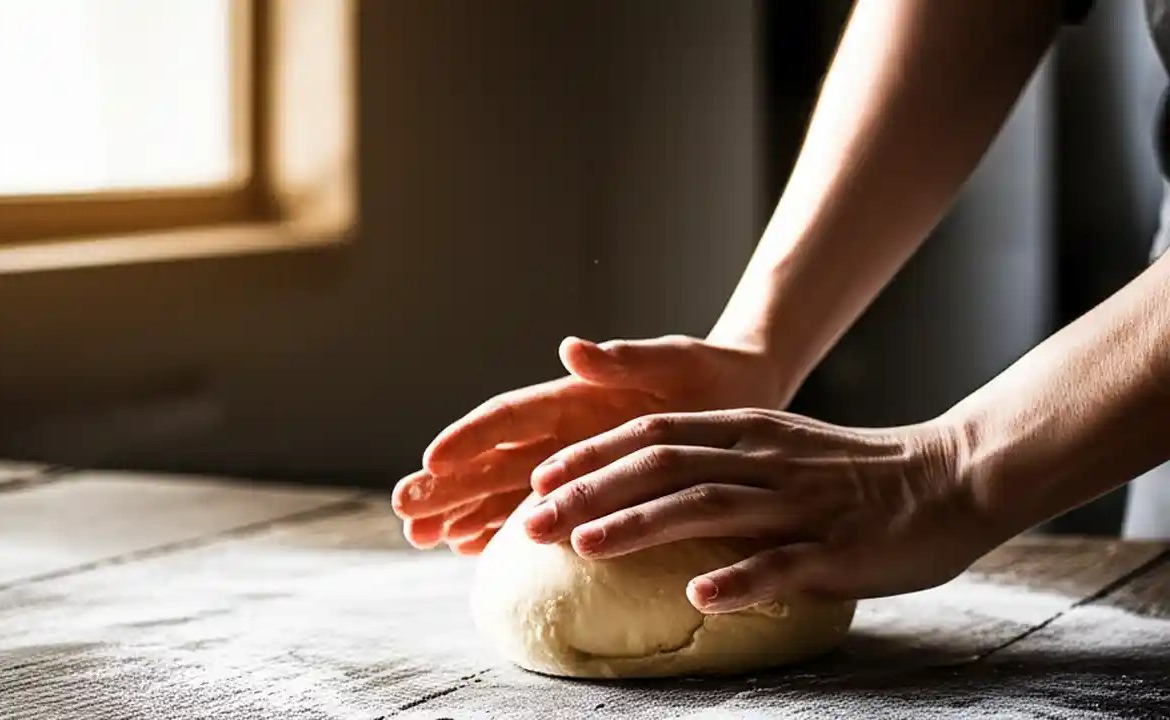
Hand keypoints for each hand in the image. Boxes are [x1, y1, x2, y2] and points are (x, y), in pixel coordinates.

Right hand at [391, 336, 787, 553]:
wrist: (739, 394)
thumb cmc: (708, 372)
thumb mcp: (672, 361)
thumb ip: (624, 359)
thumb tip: (573, 347)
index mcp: (574, 396)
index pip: (509, 416)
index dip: (469, 439)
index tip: (432, 460)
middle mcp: (562, 431)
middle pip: (492, 459)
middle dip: (448, 484)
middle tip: (404, 510)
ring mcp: (571, 463)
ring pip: (502, 490)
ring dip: (462, 512)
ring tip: (419, 536)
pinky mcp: (589, 490)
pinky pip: (534, 510)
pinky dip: (501, 529)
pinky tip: (467, 548)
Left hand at [521, 408, 999, 611]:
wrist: (951, 478)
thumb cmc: (854, 473)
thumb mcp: (778, 445)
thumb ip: (719, 456)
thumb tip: (648, 481)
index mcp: (746, 432)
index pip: (651, 434)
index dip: (590, 456)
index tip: (537, 481)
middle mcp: (762, 458)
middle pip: (661, 465)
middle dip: (590, 491)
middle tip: (532, 522)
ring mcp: (798, 503)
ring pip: (706, 506)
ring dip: (640, 525)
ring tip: (585, 547)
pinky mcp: (836, 549)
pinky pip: (782, 565)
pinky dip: (739, 580)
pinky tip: (699, 598)